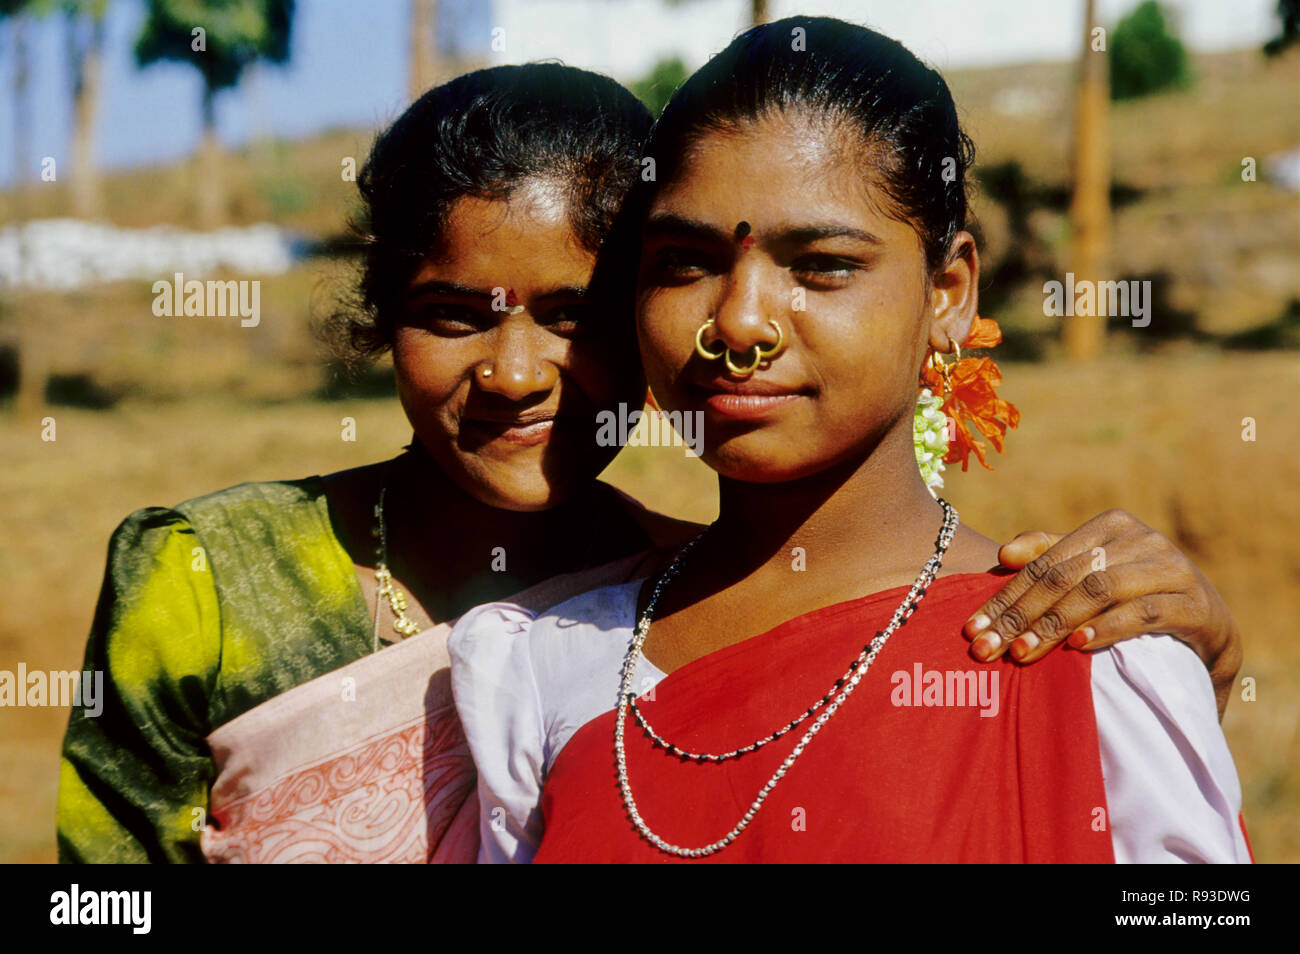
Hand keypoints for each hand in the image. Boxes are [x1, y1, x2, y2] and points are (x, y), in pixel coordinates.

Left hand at [963, 509, 1241, 719]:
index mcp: (1109, 525)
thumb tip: (1003, 553)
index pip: (1044, 564)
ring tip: (1024, 653)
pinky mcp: (1195, 603)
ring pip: (1099, 592)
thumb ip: (1050, 557)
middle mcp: (1141, 539)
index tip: (971, 630)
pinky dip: (1107, 628)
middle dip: (1021, 616)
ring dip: (1055, 625)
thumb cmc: (1137, 595)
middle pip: (1065, 578)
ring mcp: (1170, 568)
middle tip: (987, 649)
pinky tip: (1078, 647)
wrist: (1208, 627)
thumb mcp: (1093, 572)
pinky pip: (1143, 612)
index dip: (1004, 597)